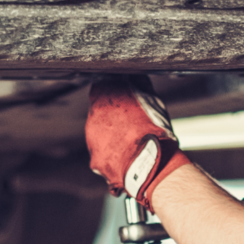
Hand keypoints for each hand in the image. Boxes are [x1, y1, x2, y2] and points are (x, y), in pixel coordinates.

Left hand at [86, 76, 190, 210]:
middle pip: (99, 112)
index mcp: (104, 99)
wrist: (150, 166)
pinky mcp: (95, 161)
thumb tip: (136, 78)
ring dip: (112, 135)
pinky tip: (127, 155)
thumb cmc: (152, 133)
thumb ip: (139, 86)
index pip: (100, 88)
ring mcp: (92, 141)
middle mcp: (92, 119)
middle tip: (131, 121)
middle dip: (113, 116)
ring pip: (100, 134)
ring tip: (132, 140)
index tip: (122, 96)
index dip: (112, 92)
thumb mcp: (151, 100)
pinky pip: (103, 155)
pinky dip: (112, 154)